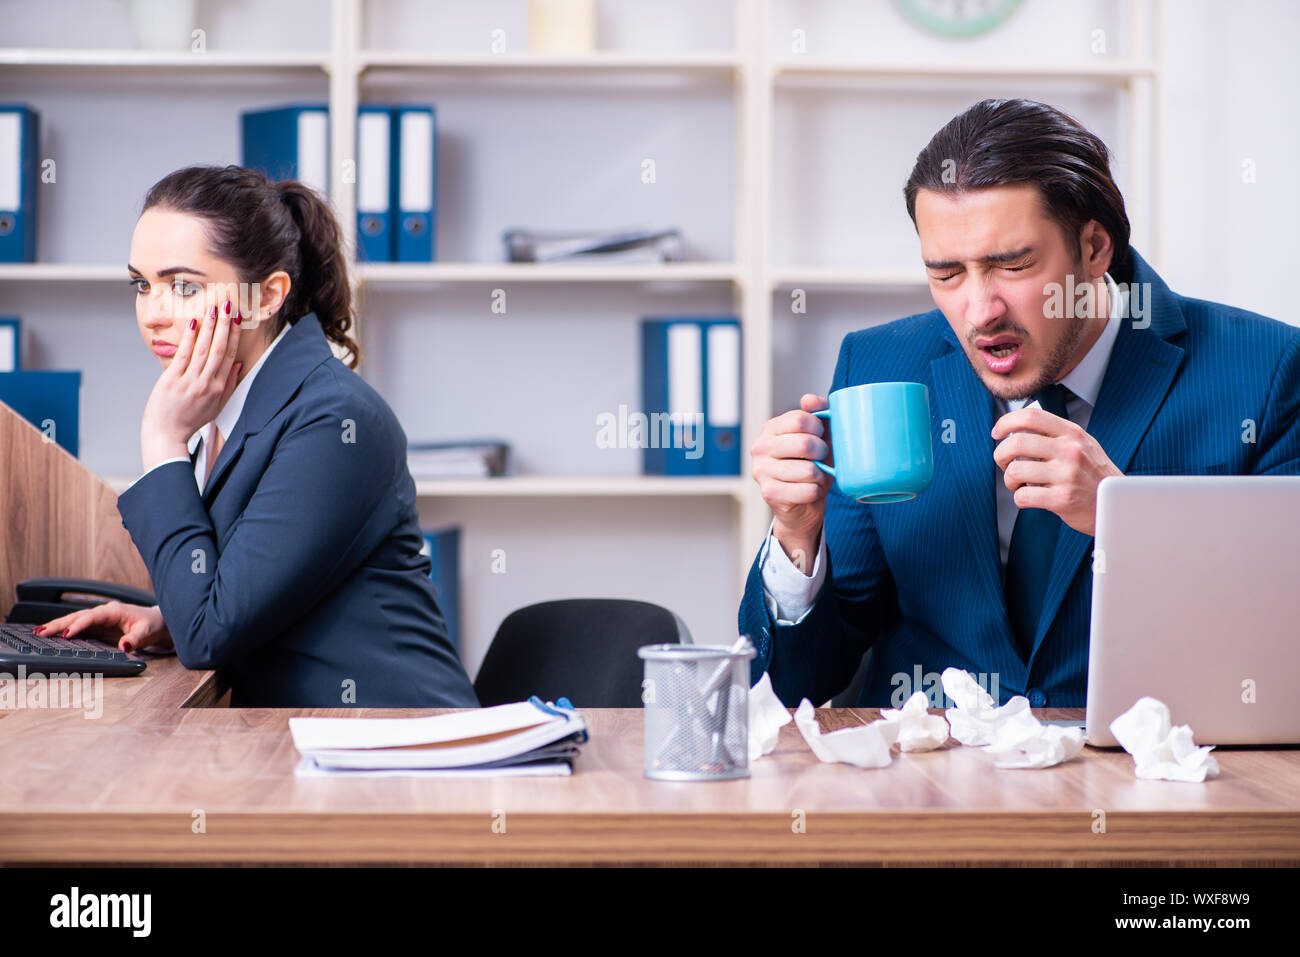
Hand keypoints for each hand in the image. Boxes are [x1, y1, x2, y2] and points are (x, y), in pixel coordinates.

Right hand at [32, 601, 172, 653]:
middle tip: (41, 632)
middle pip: (77, 617)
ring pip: (73, 620)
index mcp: (113, 611)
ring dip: (56, 626)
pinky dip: (62, 630)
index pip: (91, 617)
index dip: (79, 625)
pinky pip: (76, 627)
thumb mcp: (146, 632)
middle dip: (58, 624)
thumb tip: (125, 646)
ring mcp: (97, 620)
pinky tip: (49, 634)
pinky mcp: (96, 627)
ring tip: (38, 632)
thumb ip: (135, 639)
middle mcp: (102, 613)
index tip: (66, 633)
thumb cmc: (151, 625)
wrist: (156, 622)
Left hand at [140, 299, 242, 470]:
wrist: (166, 434)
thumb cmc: (190, 420)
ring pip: (203, 349)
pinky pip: (184, 355)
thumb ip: (229, 384)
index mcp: (219, 389)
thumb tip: (237, 364)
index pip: (230, 356)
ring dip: (210, 327)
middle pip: (219, 349)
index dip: (234, 335)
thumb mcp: (216, 406)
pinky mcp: (172, 380)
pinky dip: (190, 338)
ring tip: (214, 309)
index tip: (237, 319)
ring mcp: (190, 382)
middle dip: (224, 325)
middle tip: (228, 305)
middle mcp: (207, 384)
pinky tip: (195, 323)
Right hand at [750, 393, 833, 571]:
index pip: (801, 419)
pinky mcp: (769, 493)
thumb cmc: (811, 466)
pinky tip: (809, 490)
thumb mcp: (818, 436)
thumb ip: (816, 413)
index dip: (819, 429)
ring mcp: (761, 471)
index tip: (821, 437)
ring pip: (808, 469)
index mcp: (770, 429)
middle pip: (804, 443)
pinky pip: (808, 490)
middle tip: (821, 459)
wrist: (802, 505)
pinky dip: (816, 491)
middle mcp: (760, 448)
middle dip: (822, 453)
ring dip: (820, 475)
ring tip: (815, 477)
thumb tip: (810, 400)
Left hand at [991, 406, 1122, 536]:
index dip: (1006, 422)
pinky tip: (1029, 497)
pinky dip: (1019, 498)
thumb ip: (1055, 435)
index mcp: (1072, 434)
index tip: (997, 433)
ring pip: (1015, 471)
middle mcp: (1070, 451)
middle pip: (1016, 443)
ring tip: (1018, 484)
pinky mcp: (1062, 499)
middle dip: (1001, 455)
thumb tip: (1014, 429)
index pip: (1030, 417)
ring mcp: (1067, 475)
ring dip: (1009, 480)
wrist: (1116, 505)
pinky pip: (1023, 496)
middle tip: (1004, 463)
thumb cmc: (1093, 475)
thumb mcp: (1083, 445)